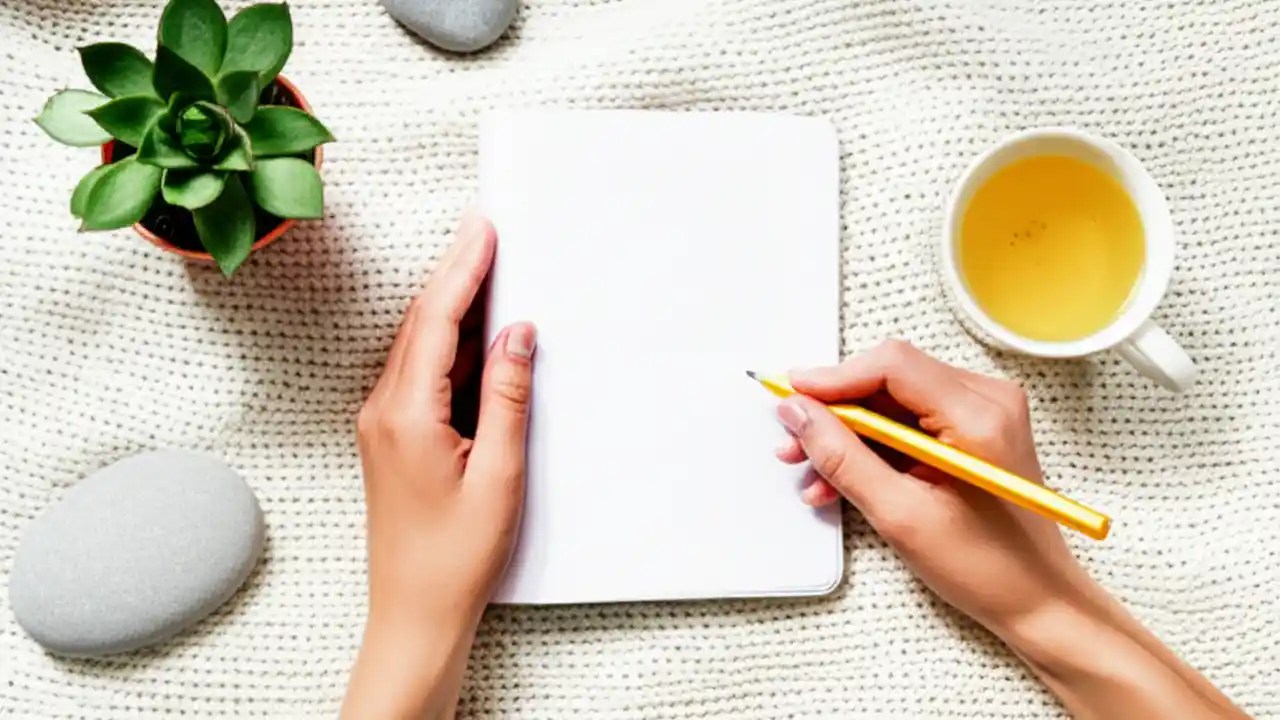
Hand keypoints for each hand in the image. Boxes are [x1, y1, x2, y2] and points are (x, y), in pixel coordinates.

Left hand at [342, 214, 534, 719]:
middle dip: (455, 274)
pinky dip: (450, 345)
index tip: (483, 230)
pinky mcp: (394, 439)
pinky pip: (422, 375)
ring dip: (452, 307)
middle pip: (422, 325)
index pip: (436, 322)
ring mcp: (384, 425)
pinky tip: (477, 335)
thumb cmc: (455, 557)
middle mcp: (384, 412)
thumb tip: (518, 334)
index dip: (462, 271)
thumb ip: (508, 397)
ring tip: (487, 267)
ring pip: (421, 347)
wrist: (415, 613)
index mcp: (406, 415)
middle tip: (486, 230)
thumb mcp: (498, 474)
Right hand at [775, 340, 1246, 718]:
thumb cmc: (991, 568)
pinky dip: (873, 448)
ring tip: (814, 472)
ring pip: (892, 403)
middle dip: (835, 411)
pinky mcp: (973, 432)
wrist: (1039, 602)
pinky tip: (844, 480)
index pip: (892, 365)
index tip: (790, 396)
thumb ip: (843, 457)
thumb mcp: (901, 515)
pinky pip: (909, 423)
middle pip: (889, 379)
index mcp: (980, 415)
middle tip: (794, 441)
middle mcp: (987, 401)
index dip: (833, 378)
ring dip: (848, 435)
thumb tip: (800, 415)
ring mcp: (983, 415)